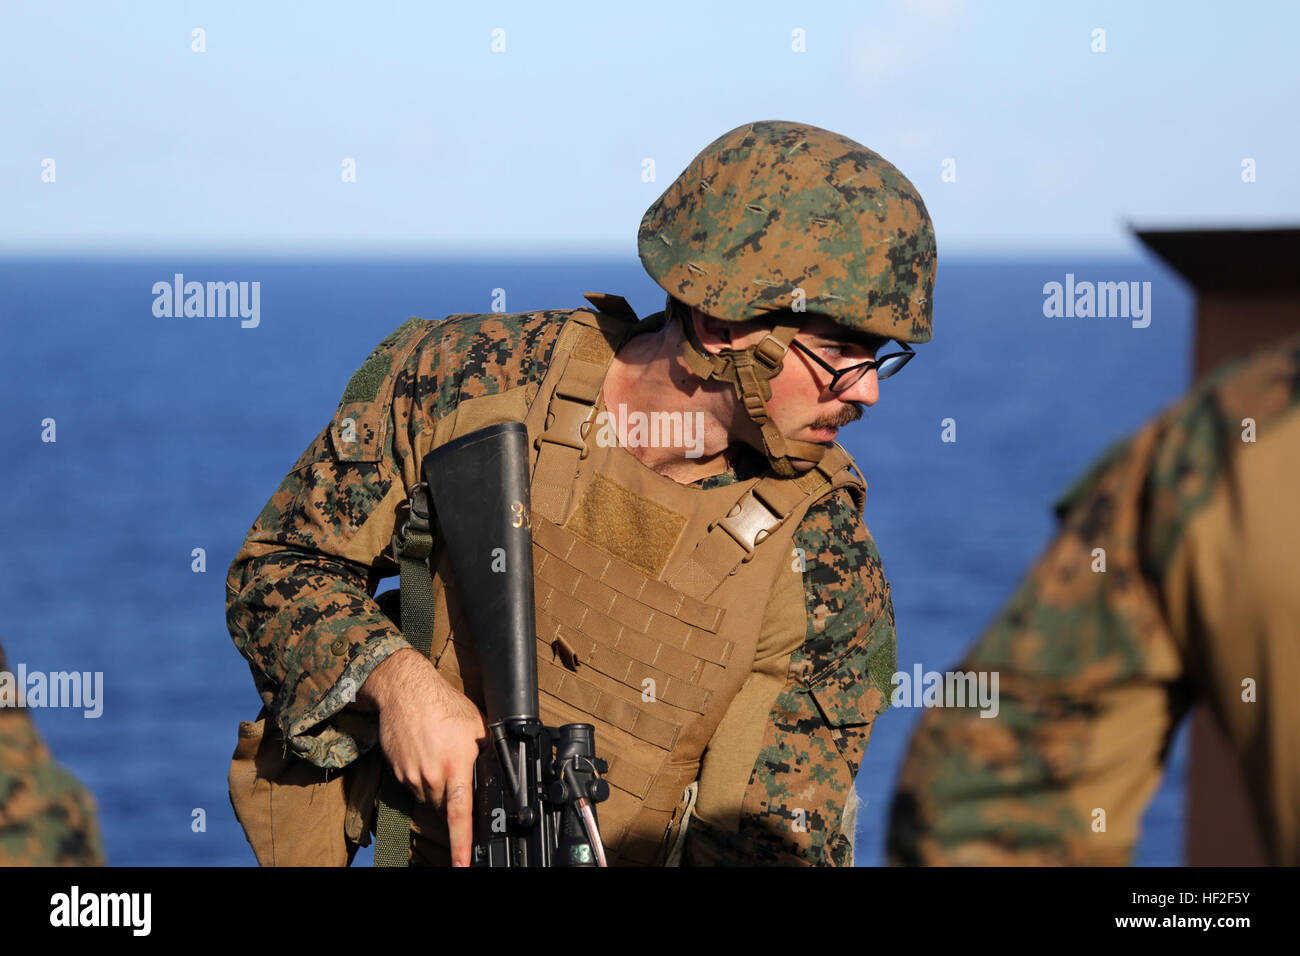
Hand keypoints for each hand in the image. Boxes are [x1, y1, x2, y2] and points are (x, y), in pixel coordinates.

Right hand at [358, 648, 487, 865]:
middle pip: (444, 807)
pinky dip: (421, 778)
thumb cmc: (443, 703)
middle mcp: (431, 776)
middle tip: (458, 772)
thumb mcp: (478, 726)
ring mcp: (411, 775)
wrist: (405, 690)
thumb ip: (486, 753)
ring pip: (428, 798)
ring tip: (441, 757)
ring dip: (437, 788)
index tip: (462, 864)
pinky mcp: (396, 771)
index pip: (460, 815)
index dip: (462, 843)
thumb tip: (500, 772)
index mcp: (456, 766)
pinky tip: (426, 754)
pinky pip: (413, 786)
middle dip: (453, 799)